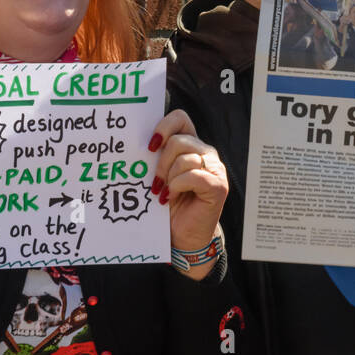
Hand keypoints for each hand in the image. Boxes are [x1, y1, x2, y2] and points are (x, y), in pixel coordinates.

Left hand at [147, 110, 227, 280]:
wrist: (183, 236)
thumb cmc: (169, 205)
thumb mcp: (159, 176)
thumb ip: (155, 157)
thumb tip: (136, 144)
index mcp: (191, 145)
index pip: (180, 119)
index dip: (163, 127)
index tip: (149, 147)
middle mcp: (206, 153)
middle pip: (179, 140)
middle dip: (161, 162)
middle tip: (156, 182)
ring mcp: (215, 168)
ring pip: (185, 158)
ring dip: (169, 177)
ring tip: (164, 193)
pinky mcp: (218, 185)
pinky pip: (193, 175)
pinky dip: (178, 186)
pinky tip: (172, 197)